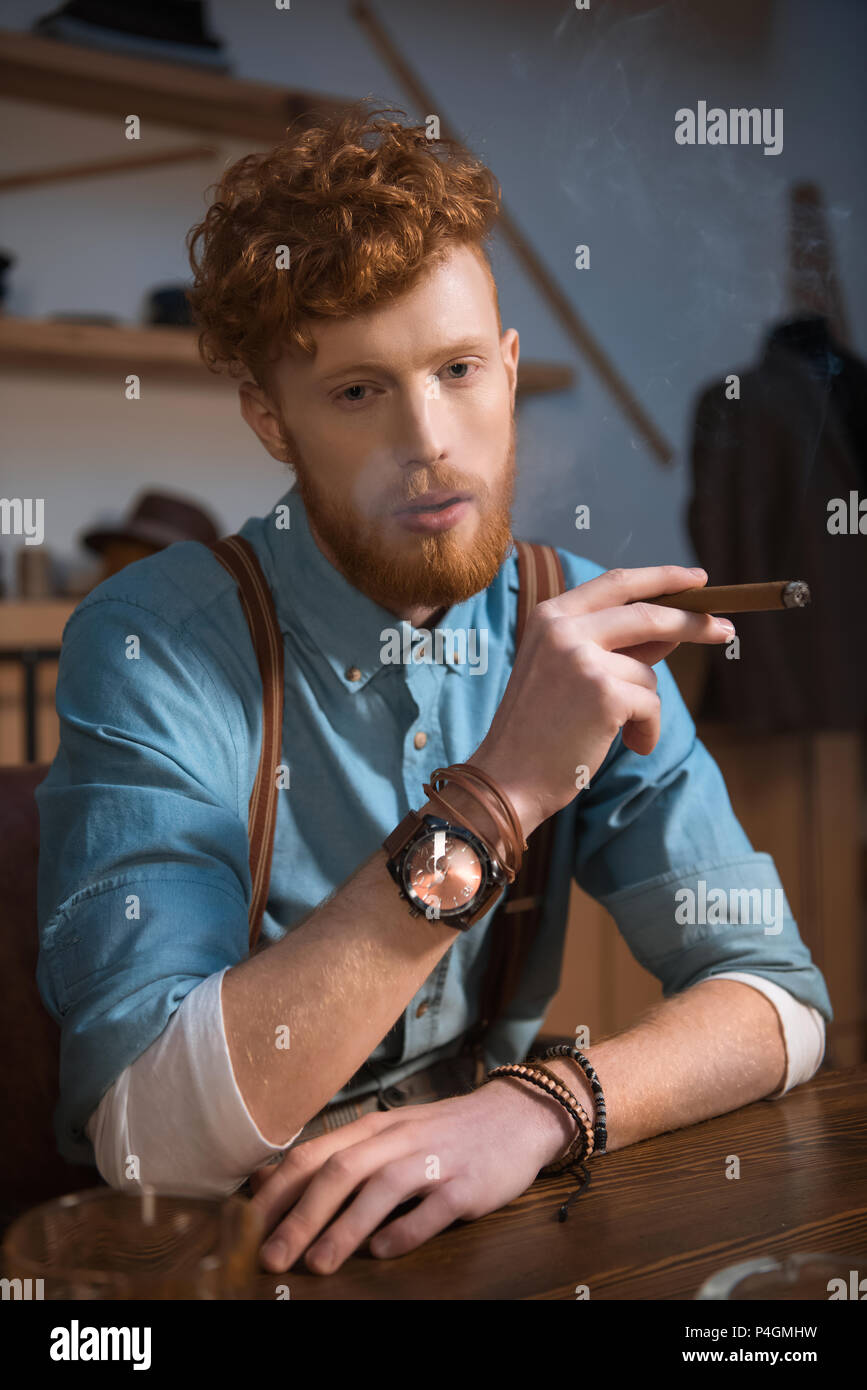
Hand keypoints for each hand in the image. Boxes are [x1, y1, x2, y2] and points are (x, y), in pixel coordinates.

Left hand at [247, 1079, 568, 1275]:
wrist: (516, 1117)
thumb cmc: (443, 1134)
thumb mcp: (390, 1134)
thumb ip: (341, 1155)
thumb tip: (274, 1179)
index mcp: (373, 1128)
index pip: (313, 1155)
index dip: (278, 1192)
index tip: (247, 1227)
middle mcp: (398, 1139)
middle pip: (339, 1172)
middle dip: (300, 1217)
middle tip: (272, 1257)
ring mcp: (434, 1160)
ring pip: (380, 1189)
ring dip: (345, 1228)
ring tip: (318, 1264)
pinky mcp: (468, 1184)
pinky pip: (432, 1208)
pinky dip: (405, 1230)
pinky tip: (383, 1252)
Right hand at [473, 564, 733, 836]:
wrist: (508, 778)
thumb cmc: (540, 730)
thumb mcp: (570, 673)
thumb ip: (617, 646)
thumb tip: (674, 628)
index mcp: (550, 615)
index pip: (617, 582)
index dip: (662, 577)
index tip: (698, 580)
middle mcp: (563, 628)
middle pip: (648, 613)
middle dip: (693, 622)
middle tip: (726, 631)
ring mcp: (582, 658)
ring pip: (648, 671)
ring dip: (645, 706)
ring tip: (620, 732)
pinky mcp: (603, 693)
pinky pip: (651, 704)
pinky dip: (647, 730)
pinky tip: (629, 744)